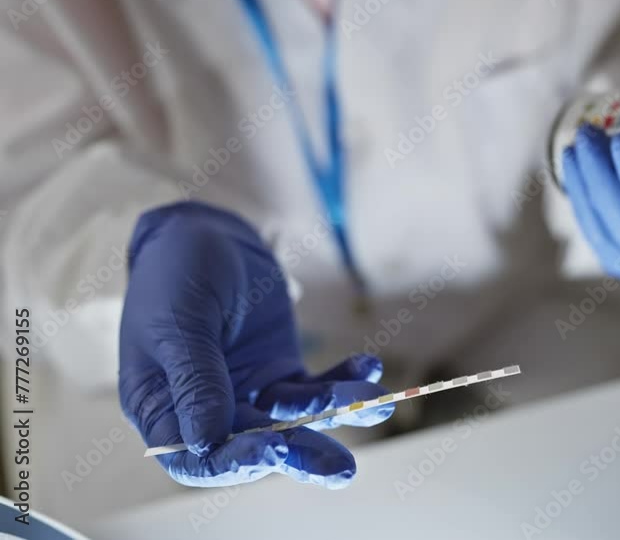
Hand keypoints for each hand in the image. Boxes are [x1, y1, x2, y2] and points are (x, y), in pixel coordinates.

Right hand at [119, 202, 392, 488]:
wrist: (206, 234)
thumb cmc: (176, 272)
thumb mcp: (179, 320)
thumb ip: (195, 378)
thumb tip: (207, 442)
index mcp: (162, 408)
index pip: (198, 458)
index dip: (235, 462)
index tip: (274, 450)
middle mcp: (206, 411)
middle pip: (254, 448)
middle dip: (301, 454)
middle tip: (341, 468)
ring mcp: (248, 392)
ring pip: (294, 420)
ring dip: (335, 415)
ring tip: (375, 404)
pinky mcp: (280, 371)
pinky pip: (315, 387)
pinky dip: (343, 380)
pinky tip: (368, 368)